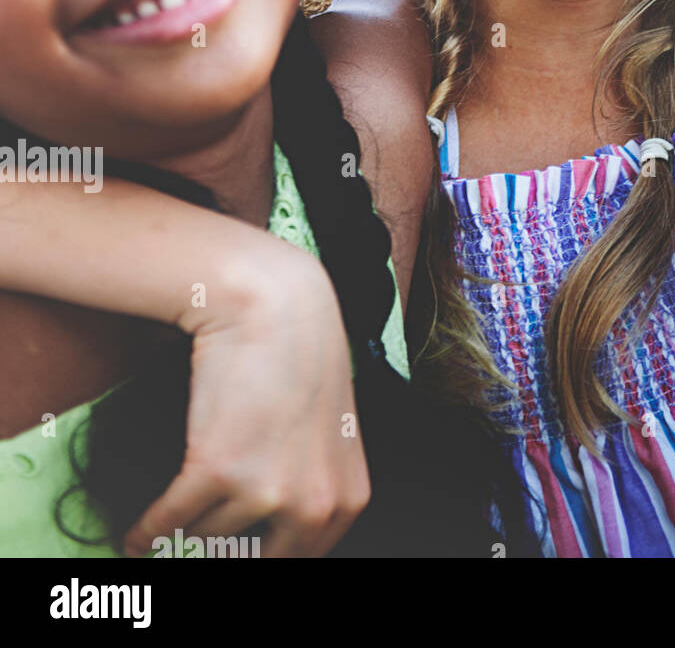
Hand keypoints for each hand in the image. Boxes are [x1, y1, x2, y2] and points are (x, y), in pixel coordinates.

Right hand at [124, 241, 369, 557]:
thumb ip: (311, 486)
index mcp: (346, 500)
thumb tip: (269, 536)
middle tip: (190, 550)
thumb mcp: (328, 434)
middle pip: (249, 563)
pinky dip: (144, 533)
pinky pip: (167, 524)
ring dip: (180, 534)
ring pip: (204, 539)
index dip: (255, 560)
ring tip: (165, 530)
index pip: (294, 562)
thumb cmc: (301, 358)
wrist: (274, 304)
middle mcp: (312, 505)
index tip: (226, 556)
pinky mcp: (217, 472)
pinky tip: (136, 535)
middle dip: (215, 556)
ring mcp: (265, 491)